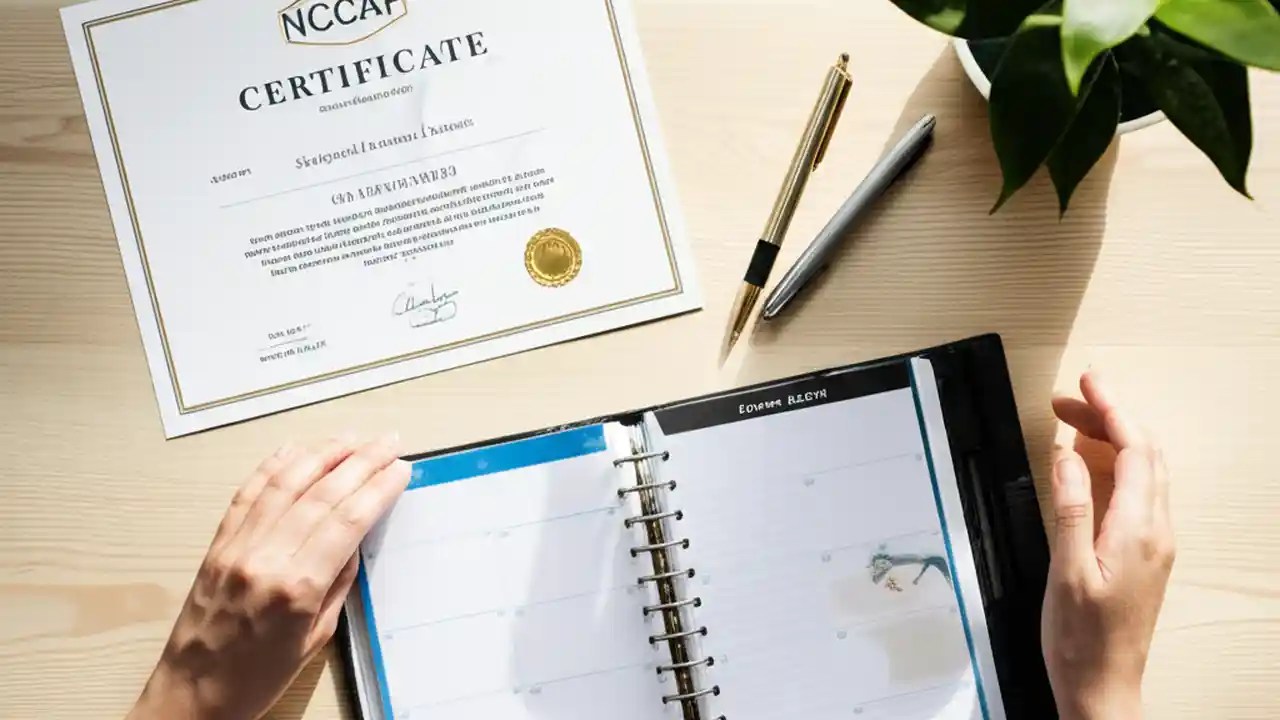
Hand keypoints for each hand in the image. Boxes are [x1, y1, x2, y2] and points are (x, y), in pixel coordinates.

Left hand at [127, 435, 411, 719]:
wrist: (193, 694)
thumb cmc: (256, 677)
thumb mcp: (316, 636)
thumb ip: (338, 581)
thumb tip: (355, 536)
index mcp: (297, 587)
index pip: (347, 520)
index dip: (378, 488)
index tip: (399, 468)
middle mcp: (265, 559)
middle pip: (322, 493)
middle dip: (361, 461)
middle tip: (387, 441)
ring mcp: (237, 547)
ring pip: (285, 483)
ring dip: (322, 453)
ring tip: (350, 437)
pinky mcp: (217, 545)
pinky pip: (248, 494)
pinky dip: (273, 466)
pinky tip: (294, 450)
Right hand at [1043, 372, 1174, 719]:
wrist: (1103, 686)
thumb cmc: (1082, 638)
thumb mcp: (1066, 570)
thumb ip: (1070, 508)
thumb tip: (1065, 455)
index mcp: (1139, 530)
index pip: (1134, 450)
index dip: (1111, 409)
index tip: (1087, 382)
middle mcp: (1155, 531)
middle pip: (1143, 453)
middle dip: (1109, 416)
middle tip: (1068, 398)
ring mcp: (1153, 542)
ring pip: (1142, 471)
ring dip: (1110, 439)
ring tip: (1070, 422)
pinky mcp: (1143, 553)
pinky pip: (1135, 493)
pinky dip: (1111, 466)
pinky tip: (1083, 466)